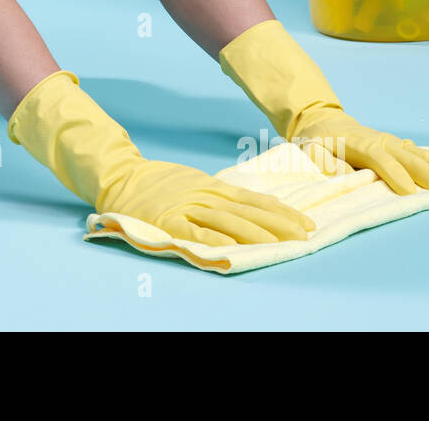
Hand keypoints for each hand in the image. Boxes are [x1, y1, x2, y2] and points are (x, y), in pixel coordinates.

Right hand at [98, 158, 316, 246]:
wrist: (121, 178)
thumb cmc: (158, 183)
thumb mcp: (195, 182)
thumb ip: (219, 196)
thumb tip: (254, 209)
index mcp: (213, 188)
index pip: (256, 200)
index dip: (283, 212)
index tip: (307, 223)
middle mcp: (206, 197)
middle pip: (249, 212)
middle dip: (280, 225)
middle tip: (305, 236)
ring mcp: (188, 209)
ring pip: (229, 222)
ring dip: (258, 234)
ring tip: (282, 244)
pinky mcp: (170, 222)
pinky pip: (197, 233)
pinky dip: (217, 241)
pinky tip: (236, 249)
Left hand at [289, 108, 428, 195]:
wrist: (328, 123)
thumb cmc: (320, 141)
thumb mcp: (311, 149)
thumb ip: (323, 160)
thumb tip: (337, 169)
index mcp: (360, 145)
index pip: (380, 159)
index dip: (394, 174)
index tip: (409, 191)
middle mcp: (382, 141)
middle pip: (407, 157)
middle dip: (428, 172)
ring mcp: (394, 142)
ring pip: (422, 154)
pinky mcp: (402, 146)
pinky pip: (426, 153)